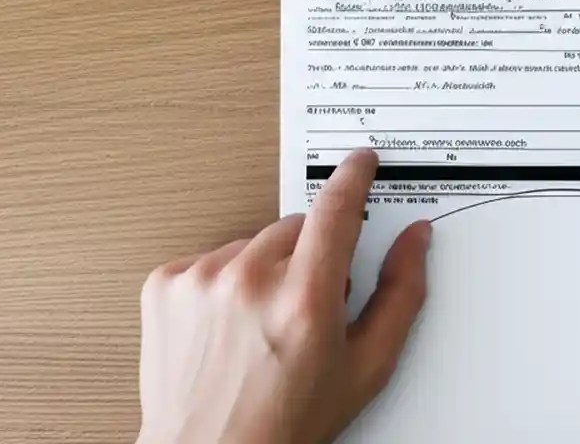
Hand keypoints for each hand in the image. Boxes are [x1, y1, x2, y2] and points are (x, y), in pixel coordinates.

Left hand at [136, 150, 430, 443]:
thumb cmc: (288, 421)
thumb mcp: (366, 366)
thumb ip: (401, 294)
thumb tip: (415, 239)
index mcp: (305, 298)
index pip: (337, 209)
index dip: (353, 178)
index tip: (361, 162)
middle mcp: (249, 280)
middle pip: (297, 228)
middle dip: (309, 256)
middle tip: (305, 307)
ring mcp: (200, 279)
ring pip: (253, 242)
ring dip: (264, 268)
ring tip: (261, 324)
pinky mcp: (164, 284)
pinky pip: (210, 258)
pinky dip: (224, 281)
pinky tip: (228, 324)